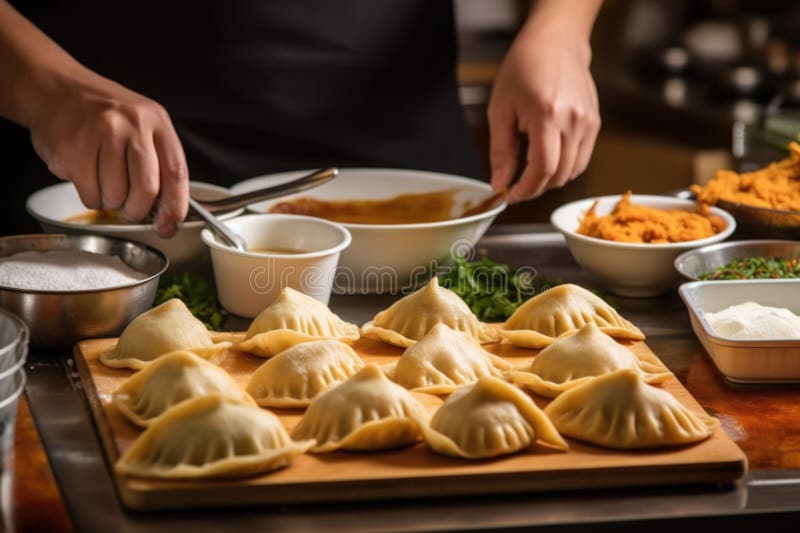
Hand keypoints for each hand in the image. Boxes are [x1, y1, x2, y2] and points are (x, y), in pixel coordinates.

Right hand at [28, 70, 188, 236]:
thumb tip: (167, 209)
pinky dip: (89, 196)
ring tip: (103, 183)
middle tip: (129, 210)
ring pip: (115, 195)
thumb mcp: (141, 124)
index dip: (175, 206)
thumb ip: (158, 159)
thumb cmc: (102, 113)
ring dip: (110, 202)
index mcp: (156, 120)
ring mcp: (101, 133)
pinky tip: (85, 176)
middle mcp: (131, 124)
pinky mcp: (72, 147)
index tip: (169, 225)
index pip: (176, 172)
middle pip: (146, 189)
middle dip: (137, 210)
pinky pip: (88, 193)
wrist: (55, 88)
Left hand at [488, 20, 599, 203]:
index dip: (525, 189)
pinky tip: (547, 159)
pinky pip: (581, 160)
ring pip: (573, 172)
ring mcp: (588, 123)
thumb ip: (501, 151)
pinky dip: (564, 168)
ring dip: (550, 180)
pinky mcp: (595, 124)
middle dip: (535, 188)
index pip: (542, 169)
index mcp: (547, 115)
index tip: (509, 195)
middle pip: (559, 175)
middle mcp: (573, 120)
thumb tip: (500, 184)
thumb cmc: (523, 70)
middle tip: (515, 185)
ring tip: (529, 172)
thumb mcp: (501, 110)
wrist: (555, 43)